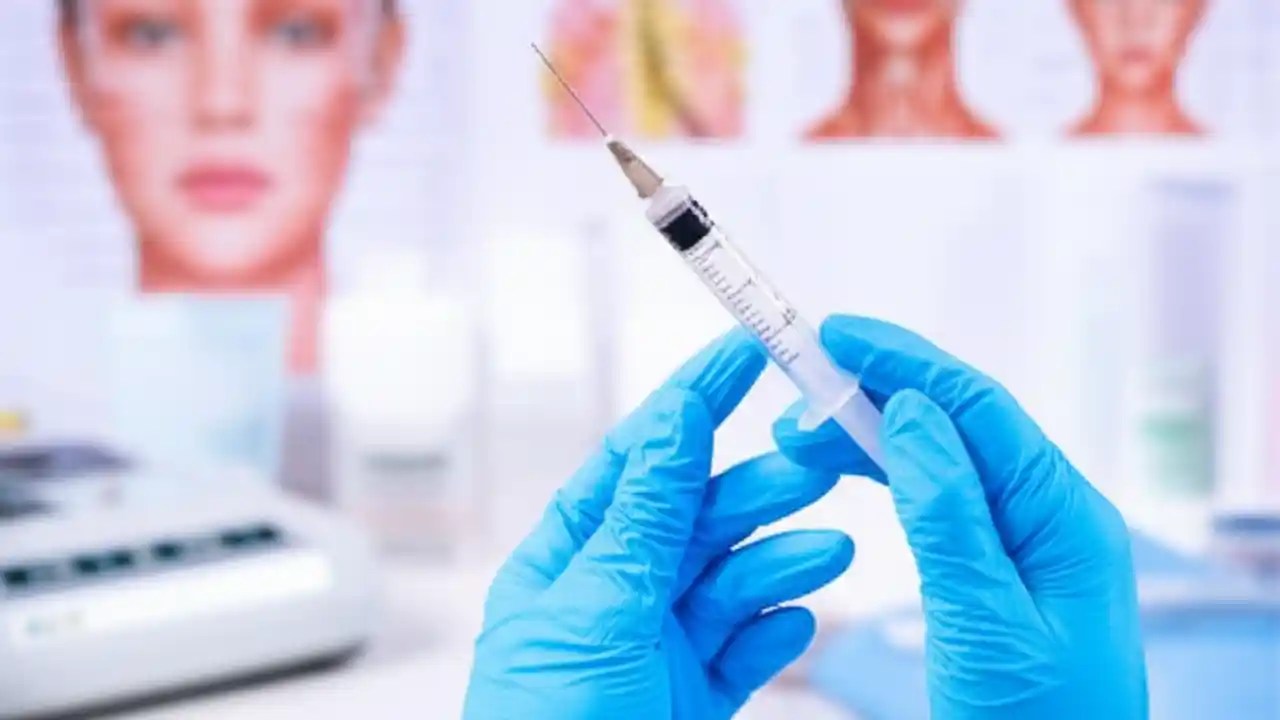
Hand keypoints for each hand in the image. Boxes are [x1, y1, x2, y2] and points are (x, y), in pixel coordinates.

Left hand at [465, 331, 854, 719]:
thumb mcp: (594, 612)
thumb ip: (642, 520)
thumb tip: (670, 424)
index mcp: (569, 561)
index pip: (639, 459)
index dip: (694, 402)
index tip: (747, 352)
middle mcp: (613, 596)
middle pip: (698, 517)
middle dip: (758, 486)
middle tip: (819, 459)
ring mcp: (654, 649)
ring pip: (732, 580)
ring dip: (782, 558)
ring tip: (831, 545)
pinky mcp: (691, 700)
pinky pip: (745, 650)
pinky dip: (777, 630)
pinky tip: (804, 619)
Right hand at [773, 316, 1146, 718]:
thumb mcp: (985, 622)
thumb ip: (950, 515)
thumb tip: (913, 413)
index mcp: (1063, 517)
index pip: (977, 408)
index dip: (904, 362)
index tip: (837, 335)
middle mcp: (1047, 514)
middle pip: (956, 422)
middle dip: (875, 395)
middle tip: (795, 394)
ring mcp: (1023, 538)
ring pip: (940, 455)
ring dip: (872, 434)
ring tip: (801, 433)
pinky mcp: (996, 564)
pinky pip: (938, 495)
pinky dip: (887, 474)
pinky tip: (848, 467)